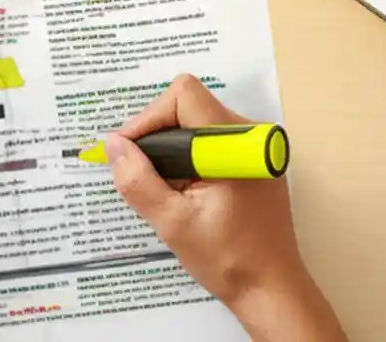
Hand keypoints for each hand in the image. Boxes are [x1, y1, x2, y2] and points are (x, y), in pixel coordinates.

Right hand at [107, 75, 345, 341]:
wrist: (272, 290)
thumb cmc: (226, 259)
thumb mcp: (172, 222)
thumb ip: (139, 180)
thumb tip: (113, 145)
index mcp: (236, 143)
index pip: (184, 96)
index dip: (149, 119)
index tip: (128, 153)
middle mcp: (251, 135)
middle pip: (188, 107)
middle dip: (156, 136)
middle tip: (137, 173)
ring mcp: (255, 148)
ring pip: (197, 124)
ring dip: (171, 150)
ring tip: (159, 187)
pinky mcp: (254, 162)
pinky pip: (211, 142)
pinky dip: (188, 159)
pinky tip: (181, 192)